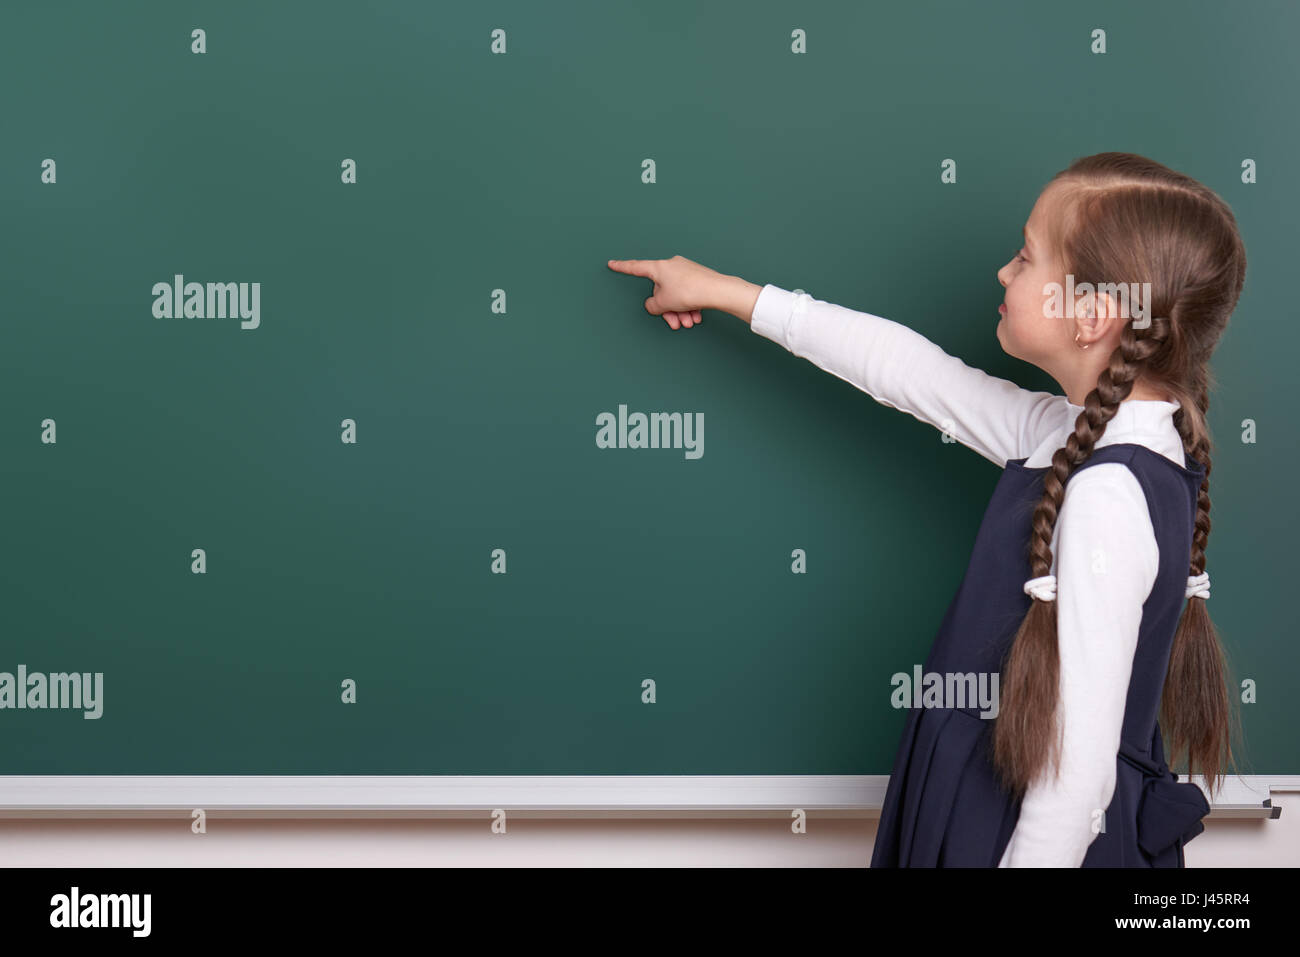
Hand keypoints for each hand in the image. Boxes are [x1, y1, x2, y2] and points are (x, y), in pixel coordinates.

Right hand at [606, 254, 726, 329]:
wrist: (719, 291)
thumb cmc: (690, 292)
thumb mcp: (664, 303)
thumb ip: (653, 305)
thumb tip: (653, 304)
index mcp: (660, 267)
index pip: (636, 268)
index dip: (622, 268)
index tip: (612, 264)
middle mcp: (672, 266)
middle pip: (662, 291)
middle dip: (668, 310)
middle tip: (674, 323)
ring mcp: (686, 270)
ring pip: (677, 296)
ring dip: (680, 312)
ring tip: (688, 323)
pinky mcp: (698, 277)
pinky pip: (688, 294)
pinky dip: (690, 307)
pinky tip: (696, 317)